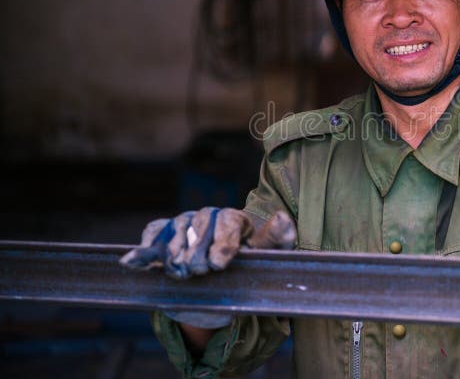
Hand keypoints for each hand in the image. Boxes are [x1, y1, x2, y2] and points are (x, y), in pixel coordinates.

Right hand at [120, 207, 295, 278]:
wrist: (219, 285)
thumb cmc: (246, 267)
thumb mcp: (267, 256)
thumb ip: (276, 239)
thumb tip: (283, 218)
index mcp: (234, 219)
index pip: (228, 221)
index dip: (223, 242)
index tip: (219, 264)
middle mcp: (207, 216)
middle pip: (199, 226)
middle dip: (198, 252)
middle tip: (200, 273)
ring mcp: (183, 223)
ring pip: (176, 232)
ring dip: (175, 254)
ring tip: (180, 274)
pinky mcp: (161, 232)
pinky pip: (152, 234)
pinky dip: (144, 248)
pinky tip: (133, 261)